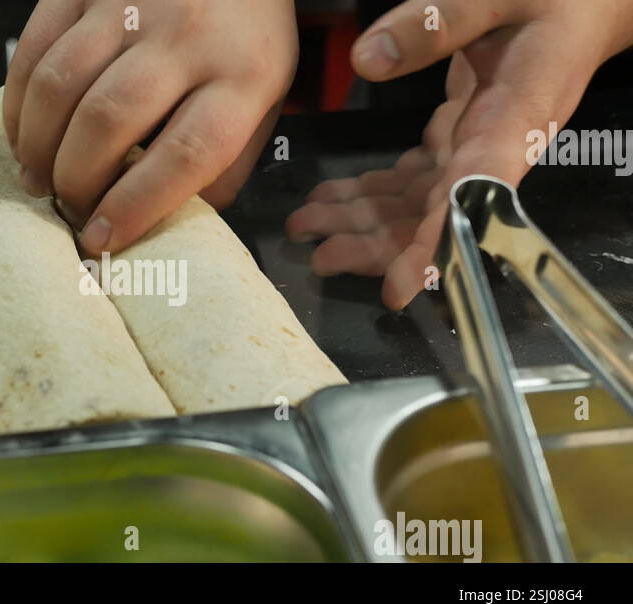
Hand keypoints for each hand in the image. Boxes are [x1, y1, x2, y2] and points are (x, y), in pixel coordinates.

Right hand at [3, 0, 298, 254]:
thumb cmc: (245, 37)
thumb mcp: (263, 101)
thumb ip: (225, 164)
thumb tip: (170, 225)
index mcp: (242, 76)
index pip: (185, 155)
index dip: (135, 206)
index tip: (103, 238)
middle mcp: (186, 37)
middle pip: (109, 120)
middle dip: (76, 181)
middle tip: (69, 209)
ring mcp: (130, 5)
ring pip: (62, 85)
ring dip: (39, 146)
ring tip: (38, 180)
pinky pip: (35, 49)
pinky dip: (18, 103)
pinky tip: (24, 135)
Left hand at [286, 0, 632, 309]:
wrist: (585, 3)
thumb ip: (438, 21)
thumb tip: (368, 60)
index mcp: (518, 117)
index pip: (475, 194)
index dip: (437, 243)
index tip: (402, 286)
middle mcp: (497, 147)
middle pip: (435, 213)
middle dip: (377, 243)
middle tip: (321, 256)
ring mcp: (476, 147)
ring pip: (416, 202)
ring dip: (361, 221)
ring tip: (307, 228)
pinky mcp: (460, 139)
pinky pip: (412, 179)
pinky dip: (370, 193)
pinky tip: (330, 199)